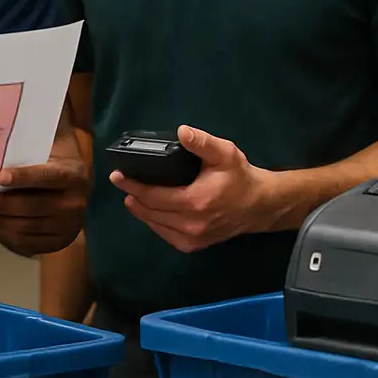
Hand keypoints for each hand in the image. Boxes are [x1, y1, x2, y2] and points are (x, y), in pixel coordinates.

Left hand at [0, 155, 89, 256]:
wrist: (77, 186)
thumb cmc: (55, 160)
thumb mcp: (51, 147)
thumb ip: (30, 146)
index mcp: (75, 176)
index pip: (48, 178)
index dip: (23, 177)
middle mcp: (75, 204)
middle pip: (32, 207)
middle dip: (0, 204)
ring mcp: (68, 227)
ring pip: (26, 227)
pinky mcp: (58, 242)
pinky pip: (26, 242)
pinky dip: (4, 234)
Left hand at [111, 125, 271, 252]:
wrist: (260, 205)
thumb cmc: (240, 177)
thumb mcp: (225, 153)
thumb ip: (202, 142)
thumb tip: (181, 131)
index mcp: (196, 201)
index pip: (153, 196)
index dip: (132, 186)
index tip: (117, 176)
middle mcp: (191, 224)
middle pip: (150, 212)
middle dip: (133, 196)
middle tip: (122, 183)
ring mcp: (193, 238)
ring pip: (156, 225)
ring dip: (141, 211)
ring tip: (132, 196)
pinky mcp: (195, 245)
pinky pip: (166, 235)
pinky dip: (155, 223)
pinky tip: (151, 212)